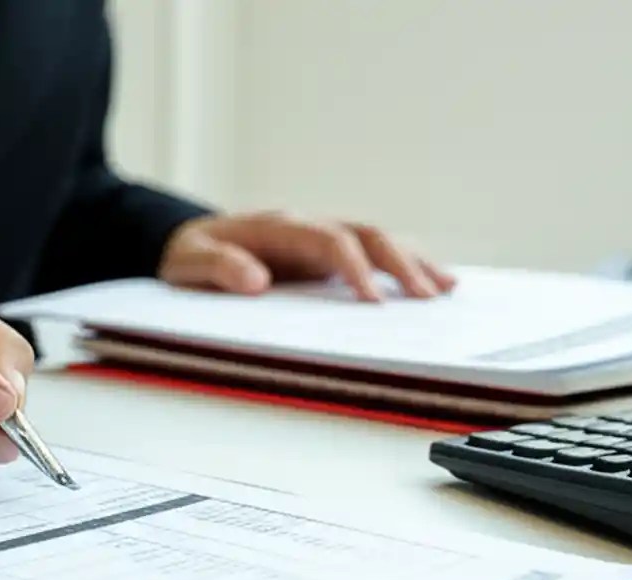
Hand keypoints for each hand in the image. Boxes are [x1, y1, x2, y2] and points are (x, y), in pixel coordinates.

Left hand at [158, 211, 455, 300]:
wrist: (185, 241)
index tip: (375, 301)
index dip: (355, 269)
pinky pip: (371, 255)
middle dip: (401, 264)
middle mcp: (307, 226)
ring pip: (377, 240)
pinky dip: (402, 266)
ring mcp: (319, 238)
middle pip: (366, 234)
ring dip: (413, 262)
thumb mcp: (189, 262)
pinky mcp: (324, 256)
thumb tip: (257, 282)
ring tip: (447, 289)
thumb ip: (219, 268)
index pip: (330, 241)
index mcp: (279, 227)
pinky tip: (429, 284)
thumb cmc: (188, 254)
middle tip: (429, 297)